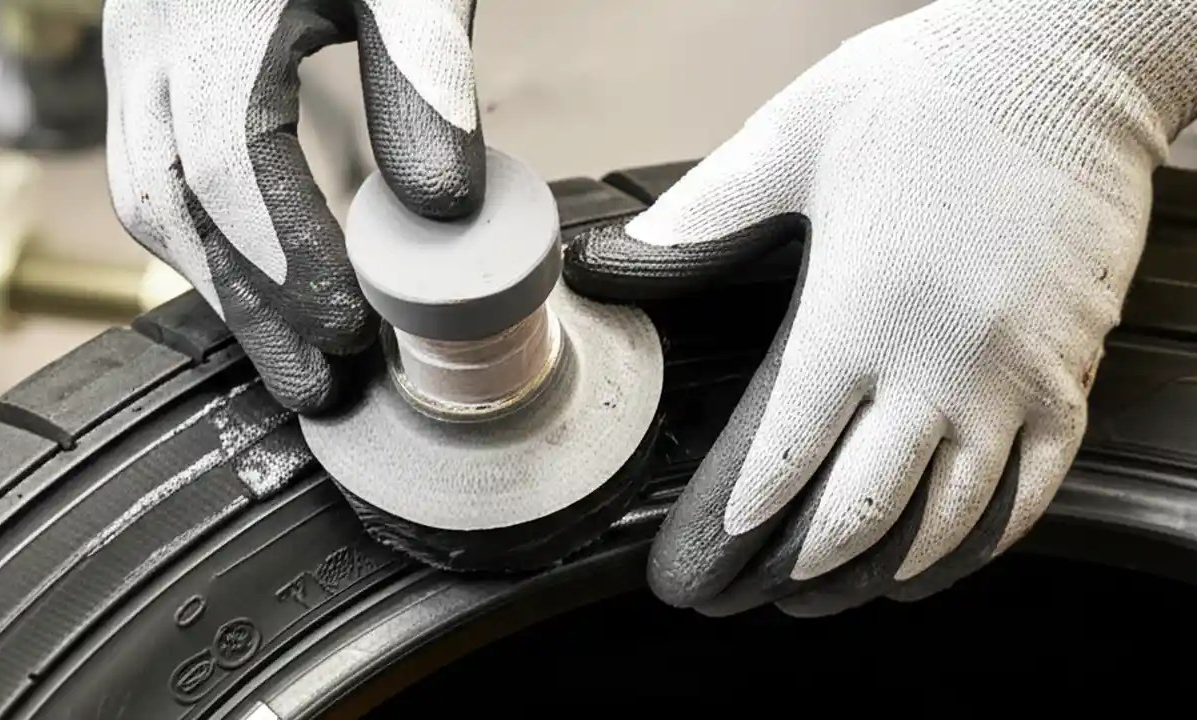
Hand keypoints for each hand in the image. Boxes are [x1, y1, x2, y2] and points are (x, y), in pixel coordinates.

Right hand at [104, 0, 483, 411]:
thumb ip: (423, 81)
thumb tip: (443, 215)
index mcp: (212, 17)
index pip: (234, 165)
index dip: (291, 260)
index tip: (352, 331)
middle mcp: (150, 40)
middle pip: (175, 205)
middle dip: (248, 305)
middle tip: (315, 384)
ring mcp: (136, 51)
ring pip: (150, 196)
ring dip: (220, 284)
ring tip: (290, 351)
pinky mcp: (149, 62)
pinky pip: (153, 169)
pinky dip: (207, 239)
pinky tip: (259, 277)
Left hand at [565, 0, 1196, 615]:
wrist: (1066, 66)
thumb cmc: (927, 95)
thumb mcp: (794, 138)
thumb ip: (702, 214)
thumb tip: (616, 259)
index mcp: (858, 314)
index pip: (789, 454)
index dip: (748, 520)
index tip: (717, 558)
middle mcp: (939, 365)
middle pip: (863, 511)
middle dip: (802, 568)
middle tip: (759, 592)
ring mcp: (1014, 381)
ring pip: (946, 522)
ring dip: (883, 573)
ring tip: (834, 593)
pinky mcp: (1068, 376)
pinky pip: (1031, 493)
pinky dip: (978, 545)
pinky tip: (936, 563)